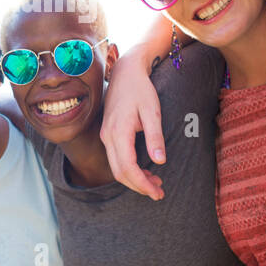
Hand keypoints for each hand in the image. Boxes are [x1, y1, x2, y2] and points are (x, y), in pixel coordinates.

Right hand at [99, 48, 164, 200]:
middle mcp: (108, 136)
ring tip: (155, 183)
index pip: (128, 167)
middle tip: (159, 193)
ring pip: (116, 167)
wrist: (125, 72)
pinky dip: (129, 169)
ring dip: (134, 179)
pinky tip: (144, 170)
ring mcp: (106, 135)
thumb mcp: (153, 111)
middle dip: (138, 186)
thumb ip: (155, 137)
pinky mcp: (108, 134)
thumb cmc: (141, 89)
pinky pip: (116, 158)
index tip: (157, 192)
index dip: (142, 183)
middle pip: (119, 172)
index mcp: (119, 131)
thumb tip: (160, 160)